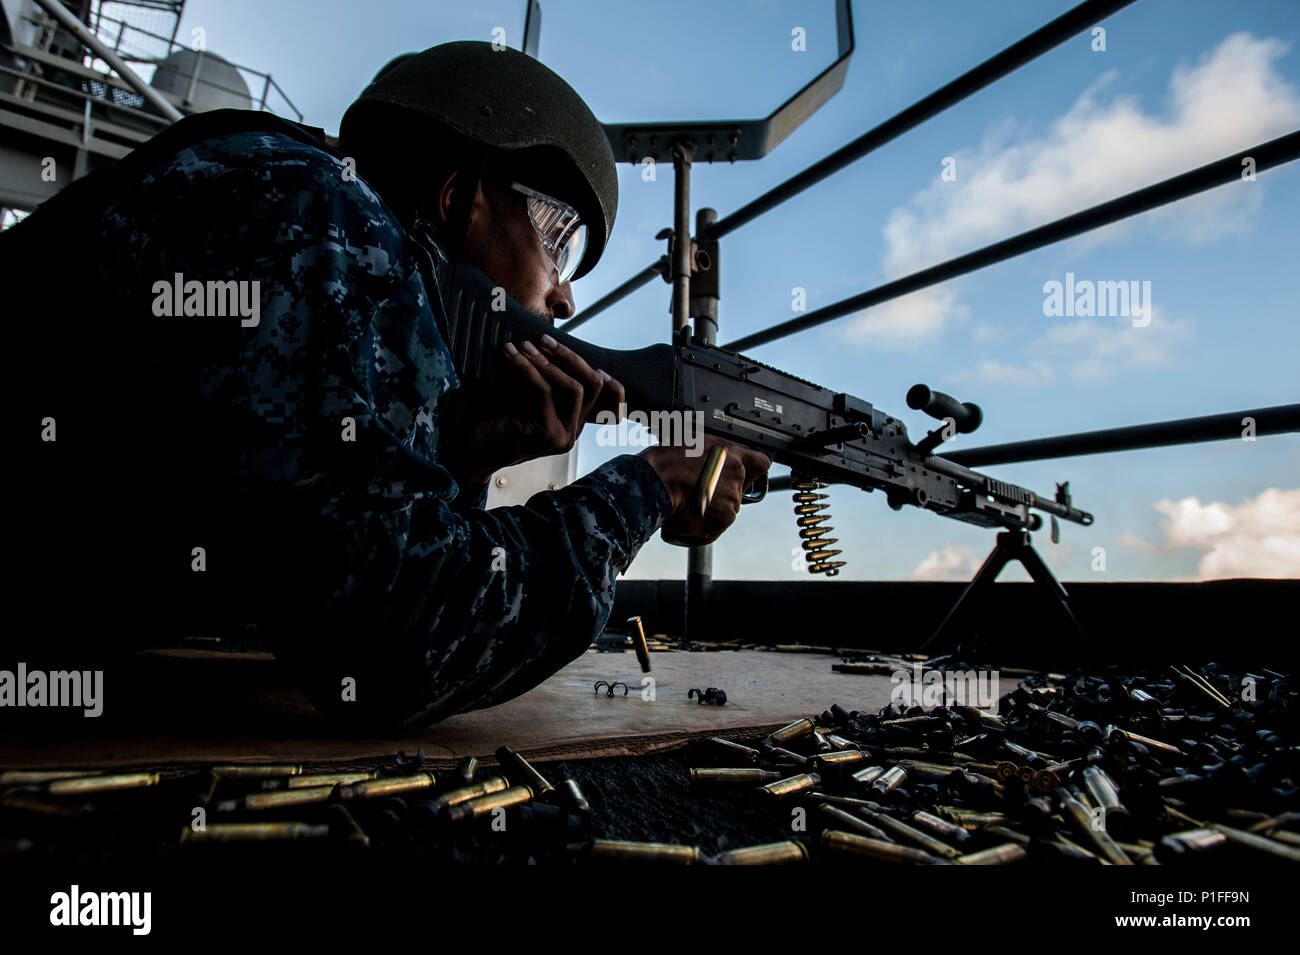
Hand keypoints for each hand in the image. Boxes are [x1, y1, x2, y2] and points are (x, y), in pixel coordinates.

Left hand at [439, 334, 625, 488]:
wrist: (467, 449)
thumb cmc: (489, 419)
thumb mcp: (520, 391)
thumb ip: (540, 375)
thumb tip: (545, 339)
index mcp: (570, 423)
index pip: (599, 392)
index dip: (593, 370)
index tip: (566, 348)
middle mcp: (571, 433)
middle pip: (592, 387)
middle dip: (570, 357)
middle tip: (543, 338)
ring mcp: (563, 437)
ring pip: (573, 389)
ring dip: (548, 362)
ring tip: (524, 345)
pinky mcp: (548, 435)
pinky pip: (545, 393)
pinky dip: (528, 369)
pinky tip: (511, 355)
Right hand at [642, 438, 770, 545]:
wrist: (655, 482)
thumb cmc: (665, 462)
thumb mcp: (692, 445)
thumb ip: (710, 456)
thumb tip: (708, 464)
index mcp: (730, 454)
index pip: (760, 462)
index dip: (752, 471)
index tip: (743, 476)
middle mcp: (736, 476)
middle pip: (736, 491)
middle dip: (719, 495)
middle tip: (695, 494)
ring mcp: (732, 499)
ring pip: (725, 511)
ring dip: (709, 512)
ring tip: (684, 507)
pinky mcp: (723, 520)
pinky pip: (714, 529)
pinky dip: (699, 529)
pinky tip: (682, 518)